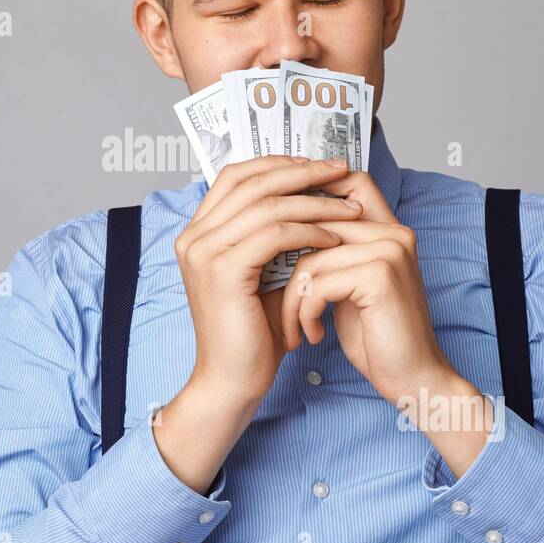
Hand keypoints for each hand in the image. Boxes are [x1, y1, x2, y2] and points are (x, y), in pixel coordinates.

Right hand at [174, 155, 365, 403]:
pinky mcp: (223, 270)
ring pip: (268, 205)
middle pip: (253, 182)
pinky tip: (334, 238)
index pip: (236, 175)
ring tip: (350, 209)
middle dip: (303, 172)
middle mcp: (193, 236)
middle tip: (341, 171)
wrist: (233, 379)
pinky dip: (309, 231)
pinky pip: (275, 234)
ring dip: (315, 202)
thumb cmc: (253, 330)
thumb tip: (308, 195)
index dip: (278, 163)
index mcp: (198, 231)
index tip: (318, 165)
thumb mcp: (262, 270)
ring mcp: (204, 252)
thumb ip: (272, 234)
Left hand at [279, 168, 458, 403]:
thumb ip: (330, 253)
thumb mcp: (347, 286)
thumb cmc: (376, 336)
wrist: (412, 379)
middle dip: (283, 262)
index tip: (275, 220)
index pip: (349, 181)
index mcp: (388, 230)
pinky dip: (304, 313)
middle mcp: (393, 232)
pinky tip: (312, 335)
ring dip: (290, 300)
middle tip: (267, 291)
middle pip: (314, 225)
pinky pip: (317, 284)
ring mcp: (389, 251)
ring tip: (295, 327)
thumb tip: (282, 228)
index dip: (309, 190)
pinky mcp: (379, 276)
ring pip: (310, 259)